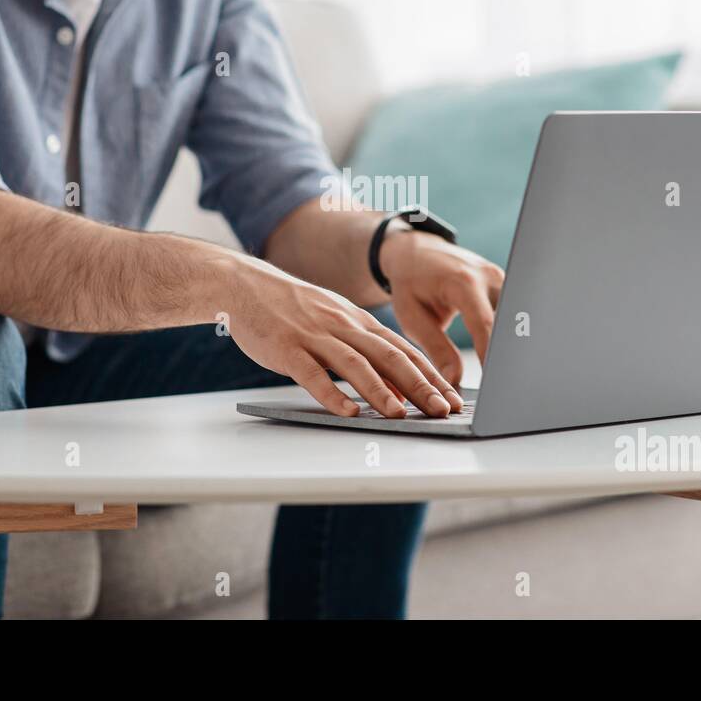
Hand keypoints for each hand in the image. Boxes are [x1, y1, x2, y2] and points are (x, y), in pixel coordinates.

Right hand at [222, 254, 464, 417]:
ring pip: (356, 364)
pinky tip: (347, 411)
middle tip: (442, 410)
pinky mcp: (287, 348)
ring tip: (401, 414)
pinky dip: (331, 394)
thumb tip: (397, 393)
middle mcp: (344, 326)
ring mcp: (316, 336)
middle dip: (421, 386)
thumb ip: (367, 354)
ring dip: (381, 391)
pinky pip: (312, 373)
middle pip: (390, 357)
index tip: (454, 400)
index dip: (433, 376)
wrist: (246, 285)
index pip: (406, 351)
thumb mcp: (337, 324)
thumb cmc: (294, 310)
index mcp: (360, 322)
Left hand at [380, 227, 504, 385]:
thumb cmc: (409, 283)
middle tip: (504, 383)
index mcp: (462, 282)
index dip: (491, 355)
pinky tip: (506, 355)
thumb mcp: (413, 318)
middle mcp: (487, 276)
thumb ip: (436, 349)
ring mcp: (500, 278)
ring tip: (507, 372)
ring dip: (512, 343)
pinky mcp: (505, 284)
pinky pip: (512, 312)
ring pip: (515, 317)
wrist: (416, 252)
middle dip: (509, 353)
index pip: (485, 324)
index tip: (493, 380)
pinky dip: (509, 334)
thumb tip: (454, 380)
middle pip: (508, 321)